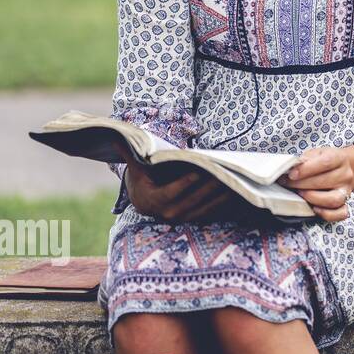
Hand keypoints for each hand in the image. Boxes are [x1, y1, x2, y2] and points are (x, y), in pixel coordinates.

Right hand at [123, 158, 250, 223]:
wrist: (144, 203)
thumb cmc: (142, 179)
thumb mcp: (136, 167)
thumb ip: (130, 152)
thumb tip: (116, 135)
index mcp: (154, 200)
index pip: (172, 192)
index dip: (185, 183)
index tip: (198, 173)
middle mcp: (169, 212)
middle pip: (193, 199)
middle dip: (209, 186)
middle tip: (224, 172)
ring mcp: (183, 218)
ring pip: (205, 207)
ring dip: (221, 195)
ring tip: (235, 180)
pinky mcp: (194, 218)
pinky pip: (212, 211)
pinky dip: (224, 202)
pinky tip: (237, 191)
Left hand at [277, 146, 352, 222]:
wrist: (338, 169)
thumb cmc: (323, 162)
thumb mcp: (314, 154)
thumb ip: (304, 160)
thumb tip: (289, 168)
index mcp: (339, 158)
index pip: (325, 163)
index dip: (306, 170)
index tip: (292, 174)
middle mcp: (345, 175)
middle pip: (325, 181)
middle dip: (301, 184)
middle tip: (288, 184)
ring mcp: (346, 191)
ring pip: (333, 200)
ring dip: (312, 198)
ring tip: (300, 194)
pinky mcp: (345, 204)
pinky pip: (339, 214)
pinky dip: (326, 214)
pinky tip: (314, 208)